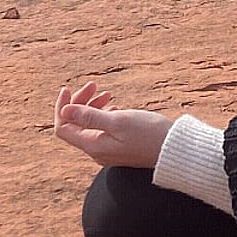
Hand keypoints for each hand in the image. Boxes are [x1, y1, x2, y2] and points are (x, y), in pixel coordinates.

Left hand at [54, 81, 172, 167]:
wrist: (173, 149)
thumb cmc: (148, 134)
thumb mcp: (118, 121)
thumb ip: (89, 116)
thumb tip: (64, 110)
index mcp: (93, 145)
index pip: (63, 127)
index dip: (62, 107)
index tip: (68, 89)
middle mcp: (97, 150)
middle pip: (75, 125)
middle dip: (80, 102)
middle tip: (94, 85)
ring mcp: (107, 150)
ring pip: (89, 125)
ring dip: (92, 106)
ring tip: (106, 93)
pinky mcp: (118, 147)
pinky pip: (102, 129)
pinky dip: (103, 114)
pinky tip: (114, 105)